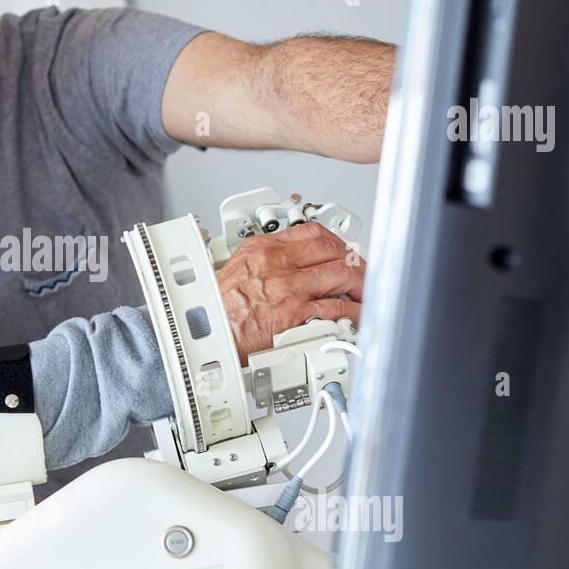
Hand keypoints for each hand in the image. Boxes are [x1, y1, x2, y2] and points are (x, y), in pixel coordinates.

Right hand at [217, 222, 363, 362]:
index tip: (340, 249)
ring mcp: (289, 289)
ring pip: (341, 274)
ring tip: (363, 292)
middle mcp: (277, 265)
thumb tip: (282, 266)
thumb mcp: (233, 272)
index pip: (310, 232)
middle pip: (331, 249)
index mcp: (261, 250)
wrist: (205, 336)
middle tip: (358, 271)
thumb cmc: (214, 312)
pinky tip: (358, 315)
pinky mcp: (296, 316)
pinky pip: (337, 309)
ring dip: (359, 283)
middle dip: (352, 259)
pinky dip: (354, 312)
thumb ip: (261, 264)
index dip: (333, 240)